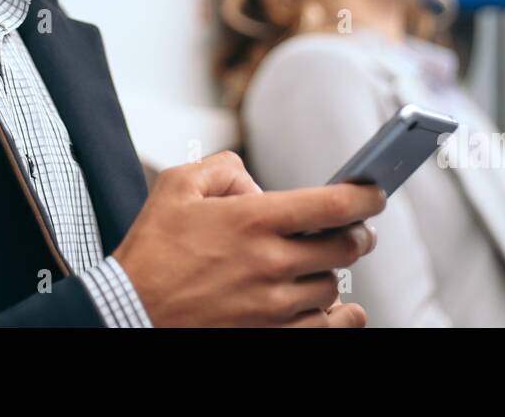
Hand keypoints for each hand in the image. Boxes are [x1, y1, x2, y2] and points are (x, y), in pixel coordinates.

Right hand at [112, 150, 384, 326]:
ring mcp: (272, 306)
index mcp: (253, 220)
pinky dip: (338, 318)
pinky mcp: (268, 337)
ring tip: (320, 265)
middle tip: (356, 230)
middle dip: (358, 234)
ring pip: (332, 288)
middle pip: (345, 248)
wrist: (128, 313)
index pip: (333, 205)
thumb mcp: (177, 185)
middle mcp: (271, 263)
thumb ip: (223, 168)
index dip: (365, 196)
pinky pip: (325, 329)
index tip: (375, 192)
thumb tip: (254, 182)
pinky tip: (341, 309)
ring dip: (332, 273)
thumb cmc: (151, 250)